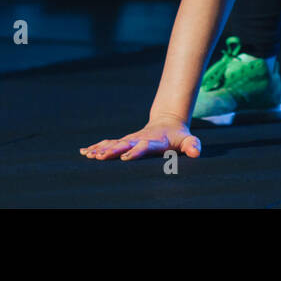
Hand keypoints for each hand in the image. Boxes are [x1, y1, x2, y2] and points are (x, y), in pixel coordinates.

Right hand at [79, 118, 200, 161]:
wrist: (167, 123)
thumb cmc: (178, 137)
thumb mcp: (188, 140)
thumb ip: (192, 145)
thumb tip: (196, 153)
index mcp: (154, 141)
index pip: (144, 146)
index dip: (136, 151)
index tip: (126, 157)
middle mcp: (140, 139)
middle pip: (125, 145)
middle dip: (112, 151)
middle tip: (100, 157)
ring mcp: (130, 139)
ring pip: (113, 144)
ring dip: (101, 149)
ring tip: (89, 155)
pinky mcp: (124, 141)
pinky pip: (108, 143)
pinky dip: (96, 147)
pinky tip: (84, 152)